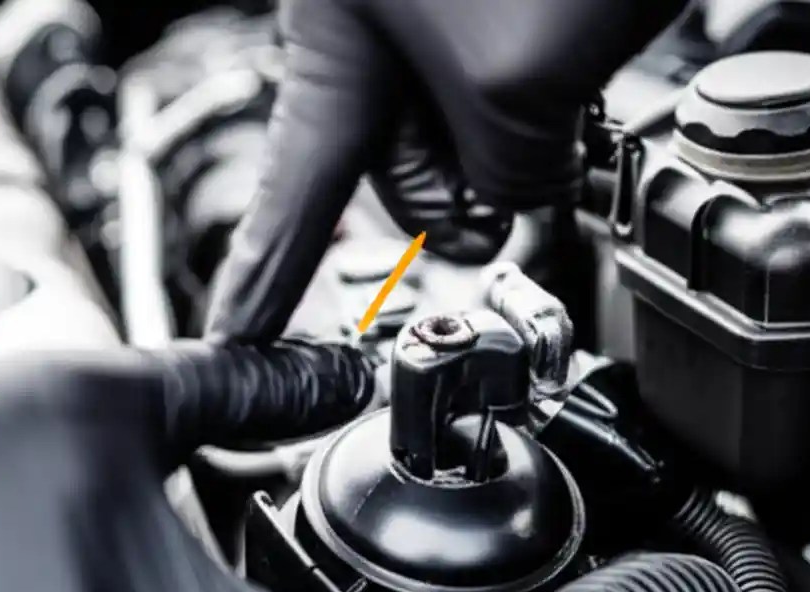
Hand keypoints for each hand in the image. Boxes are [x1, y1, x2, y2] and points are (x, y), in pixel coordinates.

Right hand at [204, 0, 682, 341]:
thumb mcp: (516, 74)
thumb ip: (506, 167)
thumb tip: (509, 196)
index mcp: (336, 43)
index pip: (289, 195)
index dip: (261, 281)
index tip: (232, 341)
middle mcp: (374, 32)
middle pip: (409, 170)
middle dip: (470, 176)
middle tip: (516, 120)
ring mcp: (438, 22)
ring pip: (480, 132)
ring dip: (530, 122)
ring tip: (556, 45)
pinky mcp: (496, 16)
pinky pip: (518, 85)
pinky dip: (557, 84)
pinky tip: (577, 31)